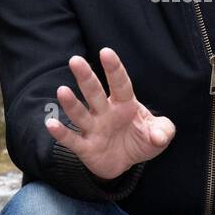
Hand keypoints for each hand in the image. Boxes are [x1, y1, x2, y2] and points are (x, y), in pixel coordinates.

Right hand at [46, 47, 176, 179]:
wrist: (125, 163)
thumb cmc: (141, 140)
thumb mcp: (159, 135)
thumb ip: (163, 131)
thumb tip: (159, 136)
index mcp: (125, 104)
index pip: (120, 83)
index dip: (114, 69)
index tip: (105, 52)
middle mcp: (106, 112)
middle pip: (94, 93)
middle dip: (86, 77)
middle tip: (75, 60)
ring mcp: (94, 129)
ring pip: (81, 114)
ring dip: (72, 104)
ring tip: (62, 91)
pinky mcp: (85, 148)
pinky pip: (72, 140)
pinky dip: (61, 133)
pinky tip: (51, 123)